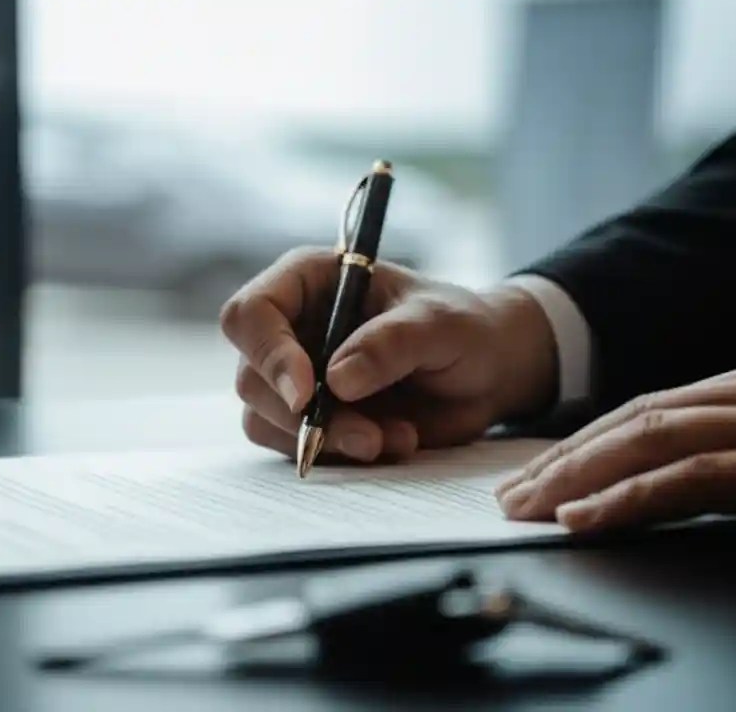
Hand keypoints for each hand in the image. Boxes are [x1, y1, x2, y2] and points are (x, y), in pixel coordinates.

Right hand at [220, 247, 558, 461]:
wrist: (484, 374)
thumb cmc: (462, 329)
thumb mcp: (440, 324)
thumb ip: (391, 343)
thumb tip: (335, 380)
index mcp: (307, 281)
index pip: (251, 313)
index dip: (268, 354)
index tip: (308, 393)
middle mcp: (289, 327)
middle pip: (251, 377)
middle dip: (305, 416)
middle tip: (368, 436)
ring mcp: (294, 376)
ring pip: (264, 419)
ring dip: (326, 440)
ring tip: (394, 438)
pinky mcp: (307, 419)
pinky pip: (293, 447)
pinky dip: (339, 455)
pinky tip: (390, 441)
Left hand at [497, 350, 735, 531]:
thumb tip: (693, 478)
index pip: (653, 412)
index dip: (587, 443)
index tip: (535, 475)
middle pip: (638, 422)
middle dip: (565, 460)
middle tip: (507, 497)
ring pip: (650, 439)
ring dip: (577, 474)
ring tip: (522, 506)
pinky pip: (695, 476)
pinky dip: (629, 495)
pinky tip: (578, 517)